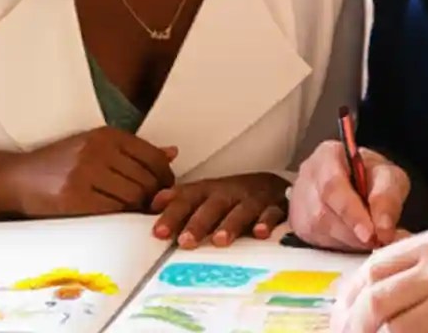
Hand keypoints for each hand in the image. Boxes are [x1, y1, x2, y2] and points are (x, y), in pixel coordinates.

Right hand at [0, 127, 176, 217]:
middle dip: (154, 196)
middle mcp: (97, 150)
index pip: (153, 157)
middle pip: (146, 180)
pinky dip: (121, 217)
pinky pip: (113, 211)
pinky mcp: (74, 197)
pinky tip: (117, 217)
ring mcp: (85, 173)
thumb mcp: (96, 146)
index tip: (165, 189)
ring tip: (135, 212)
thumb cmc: (61, 163)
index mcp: (106, 135)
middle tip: (153, 207)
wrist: (17, 178)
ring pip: (132, 197)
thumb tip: (173, 153)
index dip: (165, 177)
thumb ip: (135, 151)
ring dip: (138, 209)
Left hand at [149, 173, 288, 248]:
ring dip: (230, 224)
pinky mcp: (275, 207)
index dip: (172, 215)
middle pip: (212, 206)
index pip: (186, 200)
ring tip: (219, 241)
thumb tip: (152, 204)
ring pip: (241, 210)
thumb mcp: (205, 193)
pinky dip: (266, 222)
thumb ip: (180, 199)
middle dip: (198, 223)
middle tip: (185, 242)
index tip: (158, 233)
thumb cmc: (232, 196)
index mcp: (209, 191)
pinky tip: (260, 234)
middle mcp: (229, 194)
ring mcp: (253, 200)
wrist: (273, 186)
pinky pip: (272, 214)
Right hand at [288, 142, 409, 250]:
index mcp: (328, 155)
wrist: (362, 182)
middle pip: (321, 212)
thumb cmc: (373, 176)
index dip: (351, 213)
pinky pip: (315, 241)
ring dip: (348, 240)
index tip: (371, 234)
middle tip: (377, 241)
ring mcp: (298, 199)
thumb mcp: (390, 177)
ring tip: (369, 238)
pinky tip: (354, 238)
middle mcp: (307, 175)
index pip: (333, 185)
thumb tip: (383, 230)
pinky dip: (339, 245)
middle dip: (352, 232)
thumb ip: (388, 198)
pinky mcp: (298, 223)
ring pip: (317, 230)